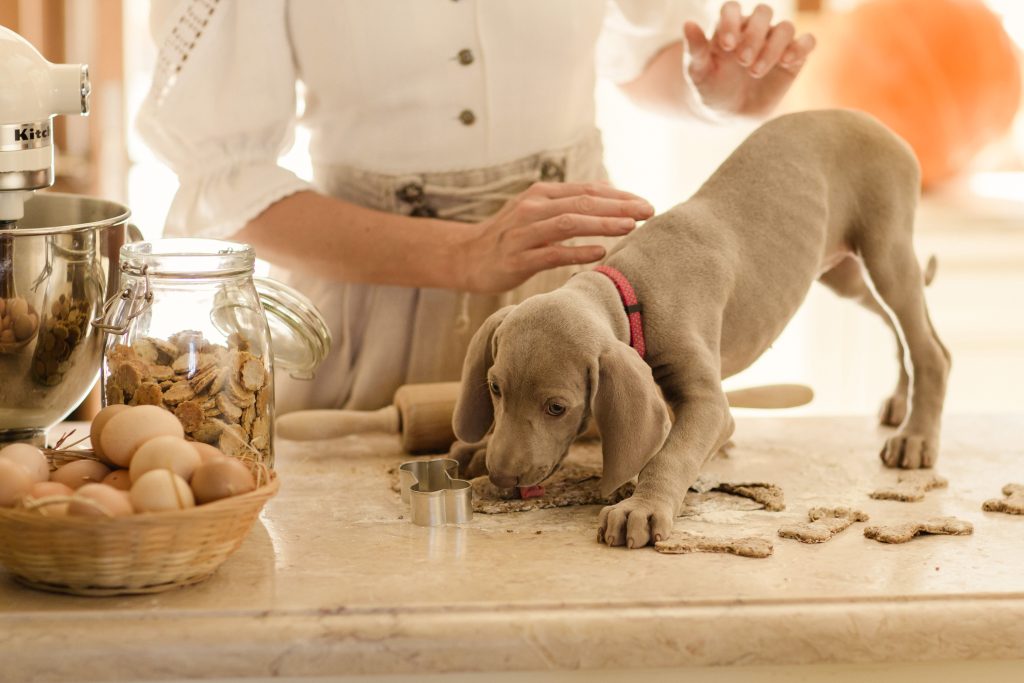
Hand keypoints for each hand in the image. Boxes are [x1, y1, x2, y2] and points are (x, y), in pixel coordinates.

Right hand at [458, 182, 653, 293]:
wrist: (466, 257)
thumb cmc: (510, 236)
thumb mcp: (537, 211)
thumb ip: (569, 202)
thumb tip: (609, 191)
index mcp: (541, 194)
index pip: (586, 190)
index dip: (618, 195)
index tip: (645, 202)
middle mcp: (532, 208)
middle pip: (581, 203)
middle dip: (617, 206)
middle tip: (647, 212)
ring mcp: (523, 233)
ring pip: (568, 223)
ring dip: (601, 223)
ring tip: (629, 227)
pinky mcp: (517, 259)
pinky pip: (551, 253)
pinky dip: (576, 251)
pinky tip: (600, 252)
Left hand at [683, 2, 814, 118]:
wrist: (727, 113)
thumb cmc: (710, 88)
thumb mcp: (697, 72)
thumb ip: (694, 48)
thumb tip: (688, 23)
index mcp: (728, 26)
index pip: (732, 8)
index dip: (731, 22)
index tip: (726, 46)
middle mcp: (754, 29)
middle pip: (763, 12)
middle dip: (754, 35)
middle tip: (742, 61)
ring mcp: (775, 42)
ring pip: (785, 27)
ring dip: (773, 47)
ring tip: (756, 71)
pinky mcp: (793, 58)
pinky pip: (807, 41)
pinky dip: (801, 47)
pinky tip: (786, 62)